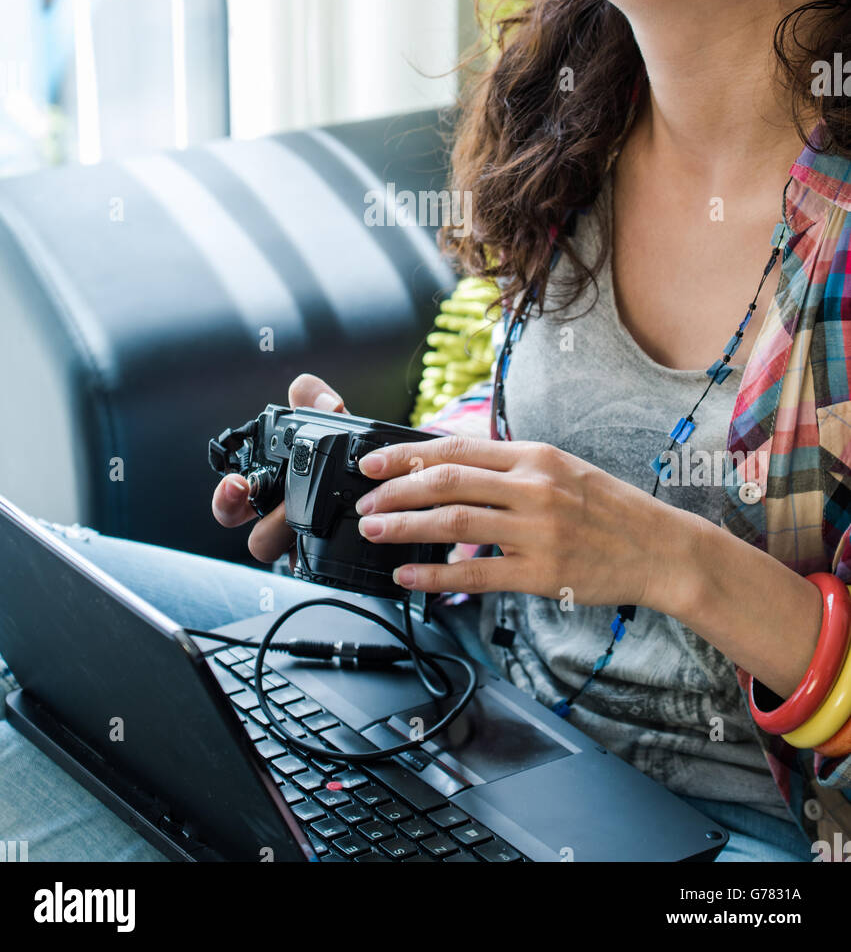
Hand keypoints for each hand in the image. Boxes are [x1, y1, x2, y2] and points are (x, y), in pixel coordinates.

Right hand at [211, 373, 347, 565]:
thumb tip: (308, 392)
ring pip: (282, 555)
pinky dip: (318, 558)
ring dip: (289, 534)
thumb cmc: (350, 454)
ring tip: (309, 515)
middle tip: (278, 508)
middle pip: (255, 538)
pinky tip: (337, 540)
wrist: (390, 481)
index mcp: (273, 486)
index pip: (233, 501)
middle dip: (263, 526)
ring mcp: (302, 541)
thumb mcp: (336, 425)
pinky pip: (312, 568)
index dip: (227, 498)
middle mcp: (282, 518)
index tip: (235, 484)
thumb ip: (319, 403)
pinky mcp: (325, 557)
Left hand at [353, 435, 683, 608]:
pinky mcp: (541, 572)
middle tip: (364, 501)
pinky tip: (408, 577)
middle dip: (396, 490)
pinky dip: (436, 576)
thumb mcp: (561, 468)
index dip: (406, 454)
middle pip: (448, 482)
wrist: (659, 548)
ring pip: (455, 524)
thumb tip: (449, 465)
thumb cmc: (608, 508)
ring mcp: (537, 531)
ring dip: (406, 527)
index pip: (456, 447)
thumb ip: (509, 466)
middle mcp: (533, 488)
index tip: (373, 462)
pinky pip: (476, 574)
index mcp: (533, 456)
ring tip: (374, 530)